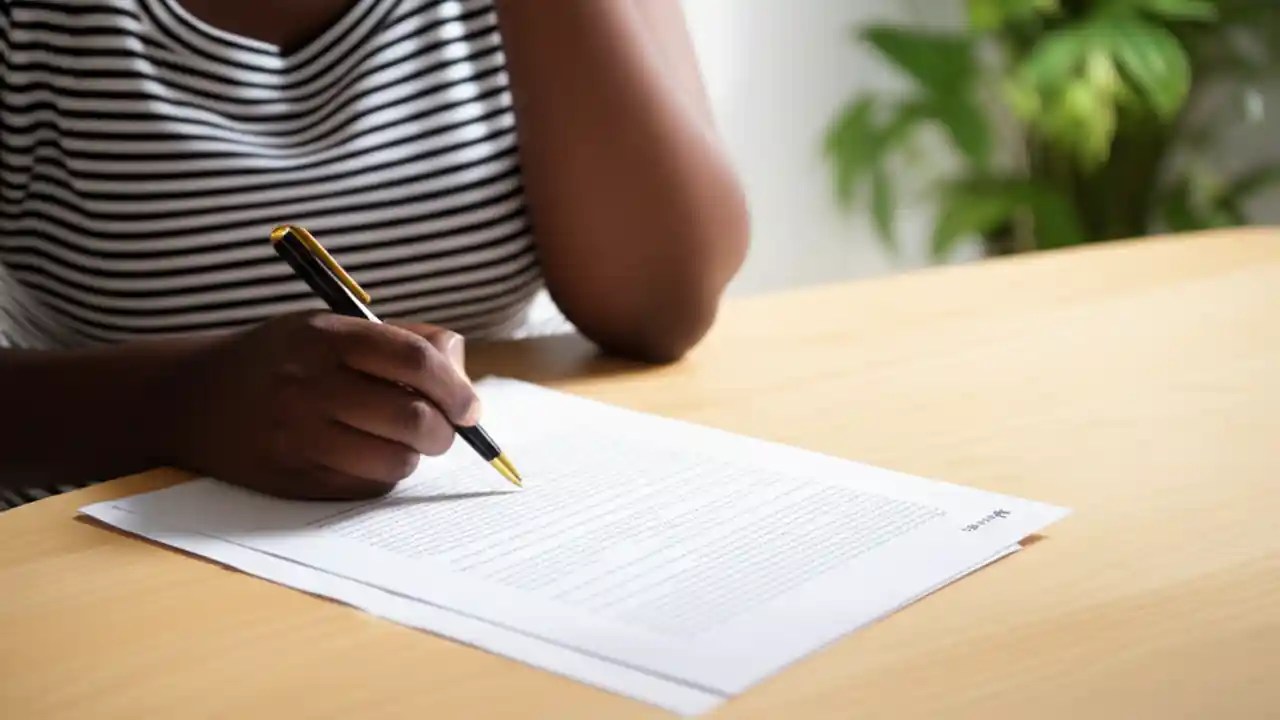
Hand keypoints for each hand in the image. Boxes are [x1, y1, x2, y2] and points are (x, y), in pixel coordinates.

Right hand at [171, 312, 478, 499]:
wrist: (190, 398)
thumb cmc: (281, 358)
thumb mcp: (329, 326)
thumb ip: (402, 339)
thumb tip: (462, 373)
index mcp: (325, 337)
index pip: (414, 361)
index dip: (456, 387)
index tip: (470, 406)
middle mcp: (309, 385)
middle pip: (413, 418)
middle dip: (445, 429)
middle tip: (445, 429)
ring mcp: (297, 436)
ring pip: (396, 460)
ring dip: (412, 455)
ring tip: (395, 439)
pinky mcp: (292, 479)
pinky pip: (367, 486)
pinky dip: (380, 474)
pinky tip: (359, 454)